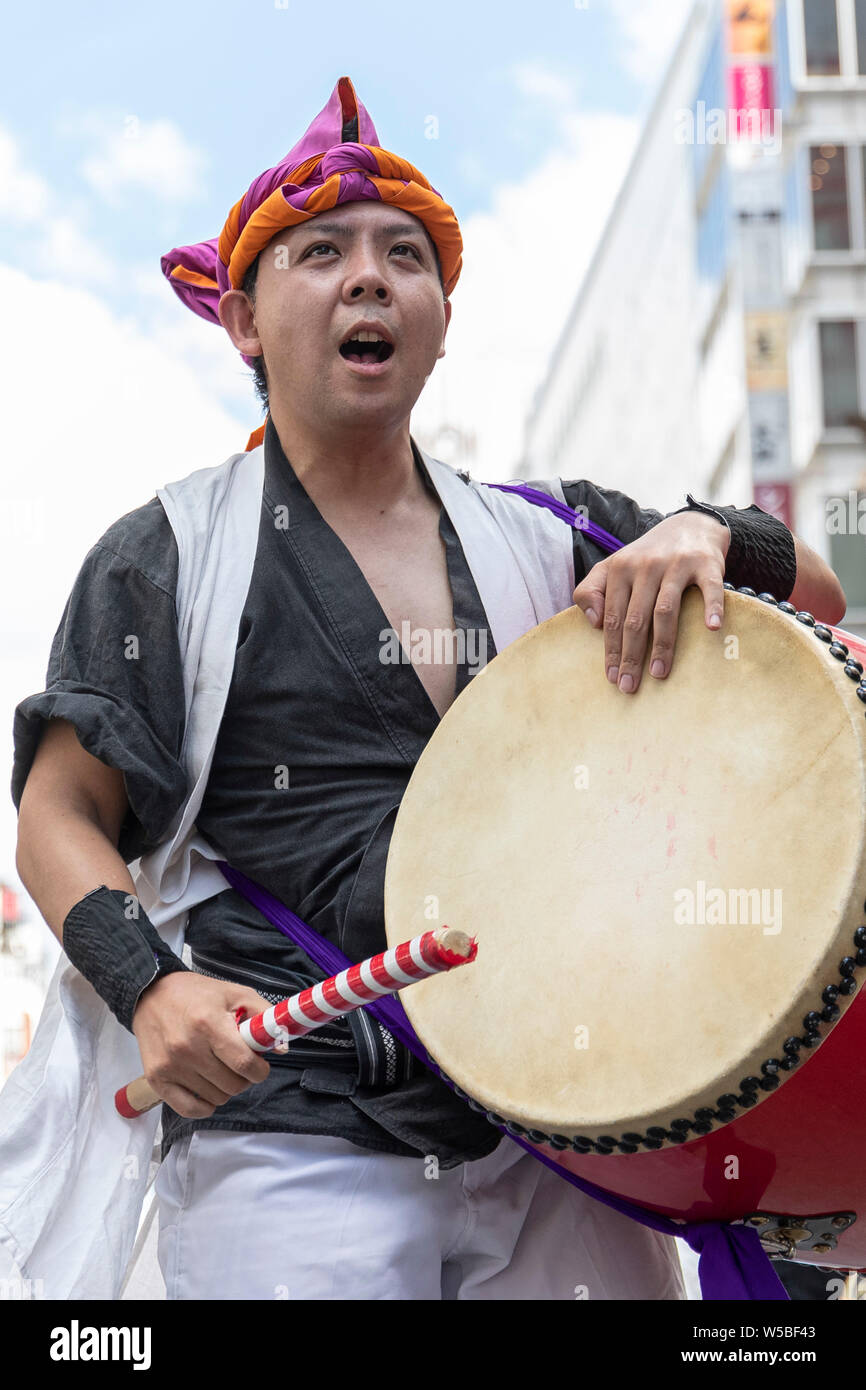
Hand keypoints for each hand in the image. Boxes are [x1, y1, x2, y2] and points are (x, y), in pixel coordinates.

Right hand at [132, 972, 271, 1117]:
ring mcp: (170, 1066)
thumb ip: (263, 1016)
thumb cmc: (197, 994)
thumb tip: (283, 1047)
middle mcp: (187, 1048)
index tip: (260, 1065)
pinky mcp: (157, 1080)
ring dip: (225, 1088)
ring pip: (216, 1098)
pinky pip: (190, 1110)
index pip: (244, 1064)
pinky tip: (208, 1087)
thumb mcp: (236, 993)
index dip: (260, 1070)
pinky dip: (205, 1105)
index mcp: (208, 1024)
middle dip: (244, 1078)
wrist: (151, 995)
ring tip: (220, 1068)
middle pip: (232, 1085)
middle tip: (239, 1063)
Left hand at [572, 513, 730, 693]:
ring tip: (659, 672)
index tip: (611, 677)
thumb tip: (594, 623)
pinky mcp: (705, 563)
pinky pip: (709, 589)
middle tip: (629, 685)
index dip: (610, 649)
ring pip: (665, 609)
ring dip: (662, 644)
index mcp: (619, 569)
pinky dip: (711, 607)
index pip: (611, 616)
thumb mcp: (612, 568)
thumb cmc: (646, 558)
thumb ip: (591, 591)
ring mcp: (676, 564)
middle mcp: (645, 565)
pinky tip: (712, 628)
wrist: (689, 525)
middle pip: (635, 618)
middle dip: (630, 655)